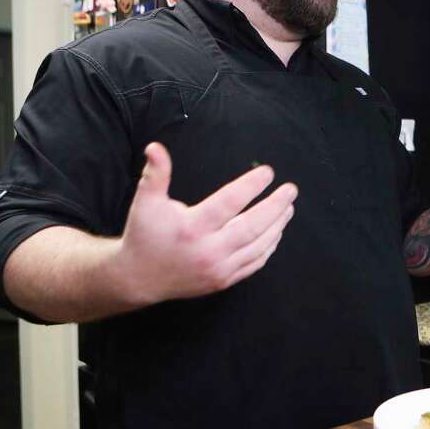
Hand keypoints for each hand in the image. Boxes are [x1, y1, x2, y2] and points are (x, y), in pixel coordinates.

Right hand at [114, 143, 297, 304]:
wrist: (138, 279)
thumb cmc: (144, 235)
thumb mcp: (146, 203)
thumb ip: (156, 175)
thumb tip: (155, 147)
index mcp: (192, 228)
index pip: (229, 203)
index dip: (251, 186)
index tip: (269, 172)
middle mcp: (208, 251)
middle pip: (252, 226)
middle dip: (276, 206)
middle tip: (291, 189)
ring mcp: (218, 269)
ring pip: (258, 246)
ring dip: (277, 225)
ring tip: (289, 207)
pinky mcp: (223, 281)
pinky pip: (254, 263)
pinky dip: (269, 246)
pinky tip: (276, 231)